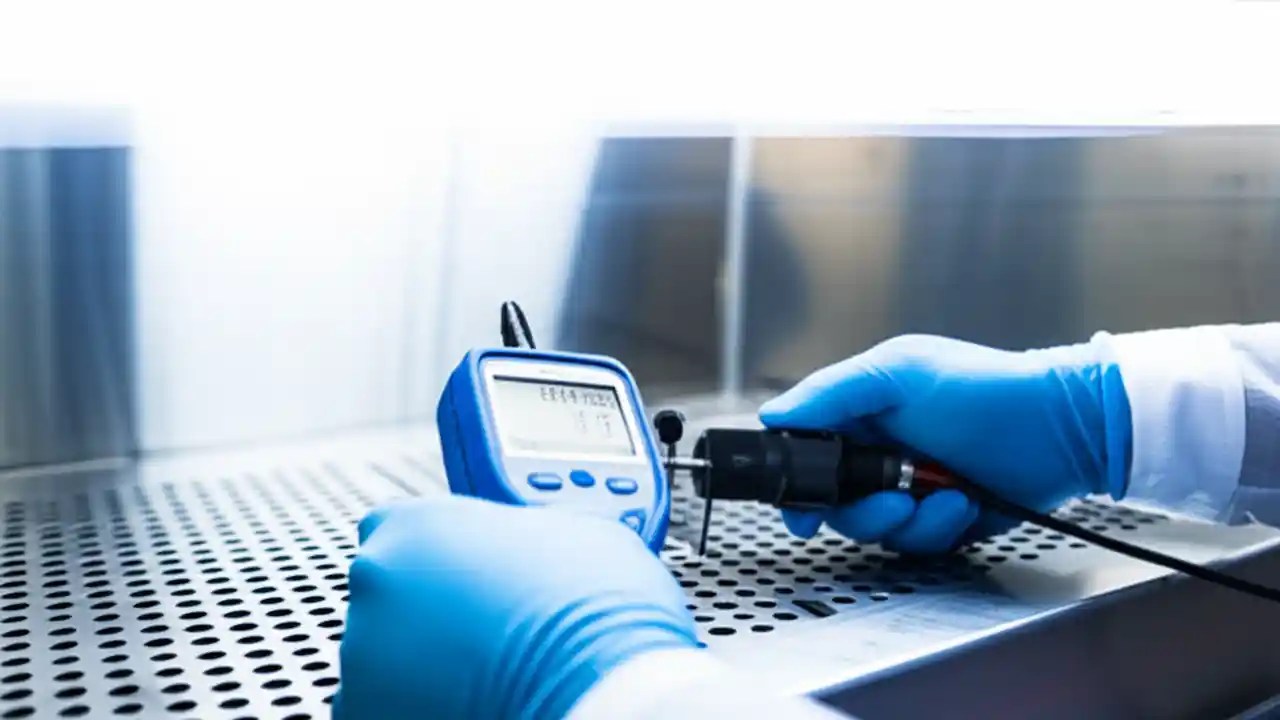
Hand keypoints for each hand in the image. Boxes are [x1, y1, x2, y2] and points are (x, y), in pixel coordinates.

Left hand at [334, 496, 697, 719]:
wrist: (595, 683)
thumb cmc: (591, 603)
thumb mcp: (579, 535)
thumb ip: (533, 533)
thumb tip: (549, 548)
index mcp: (414, 522)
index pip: (393, 526)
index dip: (434, 553)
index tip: (462, 572)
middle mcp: (376, 579)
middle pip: (390, 593)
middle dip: (427, 611)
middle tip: (483, 629)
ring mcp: (363, 649)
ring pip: (384, 654)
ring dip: (423, 663)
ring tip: (488, 670)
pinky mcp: (366, 709)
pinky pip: (386, 704)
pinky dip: (419, 706)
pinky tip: (474, 699)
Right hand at [759, 334, 1130, 553]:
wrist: (1061, 428)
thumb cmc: (985, 388)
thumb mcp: (899, 373)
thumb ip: (831, 393)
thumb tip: (774, 416)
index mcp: (858, 414)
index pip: (805, 454)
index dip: (799, 485)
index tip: (805, 506)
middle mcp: (877, 453)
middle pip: (834, 503)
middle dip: (861, 510)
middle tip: (894, 499)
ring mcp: (908, 488)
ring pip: (873, 529)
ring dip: (906, 521)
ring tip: (943, 494)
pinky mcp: (940, 520)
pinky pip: (915, 544)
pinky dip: (938, 529)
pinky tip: (963, 503)